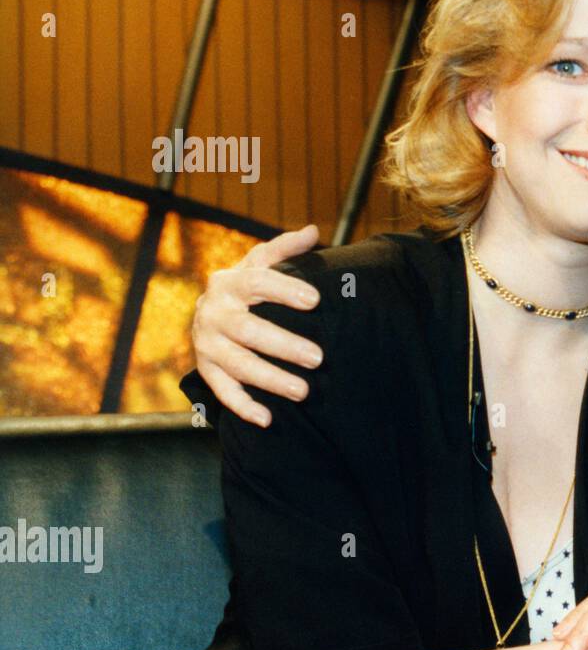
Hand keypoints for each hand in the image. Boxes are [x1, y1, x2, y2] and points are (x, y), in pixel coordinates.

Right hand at [192, 224, 323, 426]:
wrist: (210, 312)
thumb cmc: (246, 287)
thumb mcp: (261, 263)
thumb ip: (285, 249)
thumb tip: (314, 231)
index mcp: (229, 282)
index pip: (257, 282)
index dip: (284, 290)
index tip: (315, 300)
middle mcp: (213, 312)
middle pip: (249, 330)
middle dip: (284, 345)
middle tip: (319, 357)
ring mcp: (207, 344)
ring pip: (238, 364)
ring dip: (271, 379)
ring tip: (304, 391)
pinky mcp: (206, 369)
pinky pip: (222, 391)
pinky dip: (243, 407)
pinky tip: (267, 418)